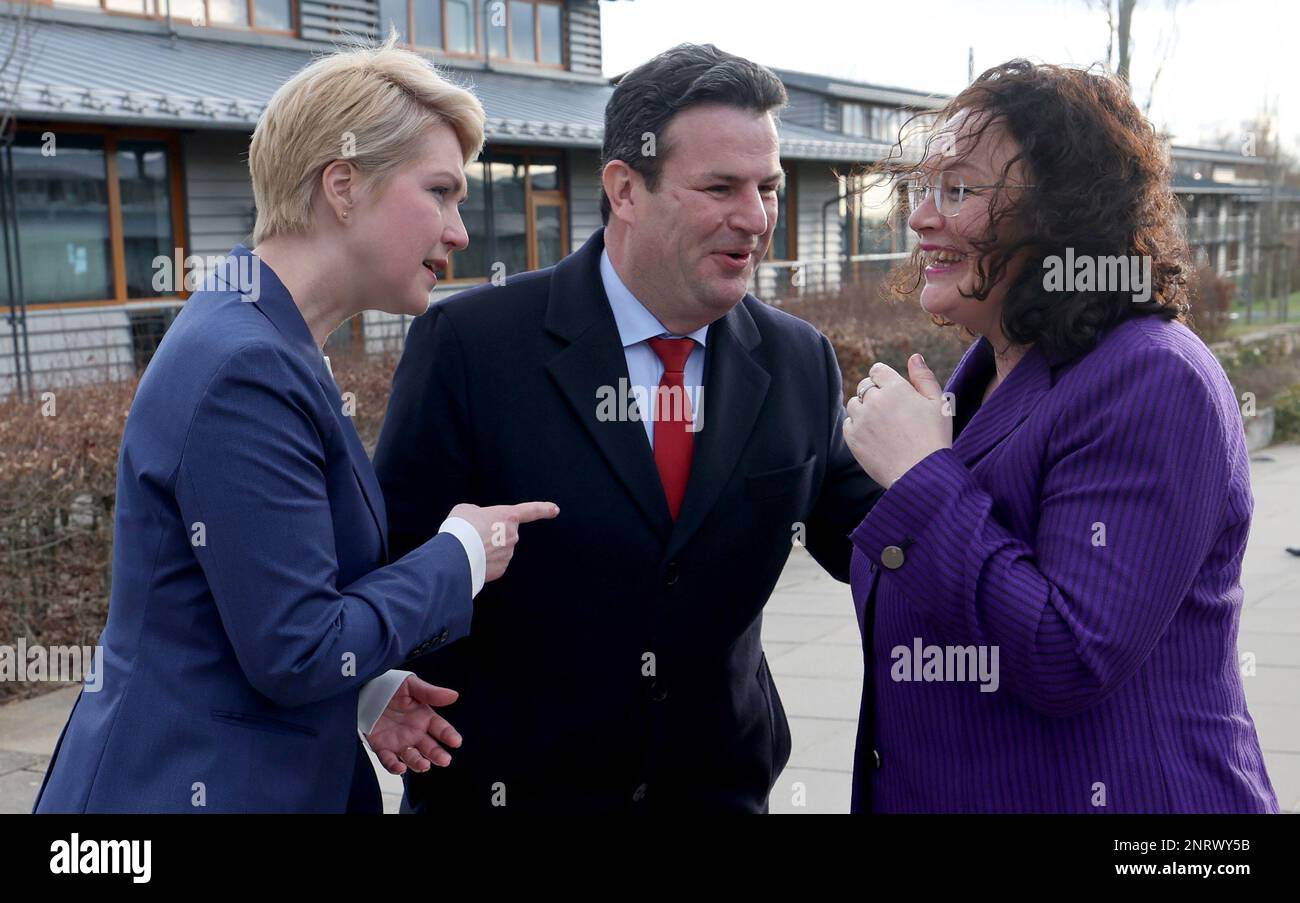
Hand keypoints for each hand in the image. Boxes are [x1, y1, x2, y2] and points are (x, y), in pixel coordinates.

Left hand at [365, 674, 461, 774]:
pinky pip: (389, 761)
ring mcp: (399, 742)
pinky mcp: (382, 748)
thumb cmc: (391, 686)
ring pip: (412, 757)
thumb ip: (430, 693)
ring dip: (419, 763)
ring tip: (424, 765)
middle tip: (445, 760)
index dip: (449, 735)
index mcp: (424, 717)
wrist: (364, 690)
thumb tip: (454, 695)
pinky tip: (401, 767)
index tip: (456, 741)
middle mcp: (415, 733)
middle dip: (438, 755)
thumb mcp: (411, 686)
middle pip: (429, 748)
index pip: (440, 729)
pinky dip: (395, 767)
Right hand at [449, 501, 559, 581]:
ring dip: (486, 549)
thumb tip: (480, 524)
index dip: (543, 509)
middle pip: (504, 533)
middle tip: (472, 535)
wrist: (454, 555)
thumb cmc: (461, 527)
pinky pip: (493, 564)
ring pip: (498, 550)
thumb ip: (479, 514)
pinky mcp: (500, 570)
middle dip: (492, 534)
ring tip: (468, 548)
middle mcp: (512, 536)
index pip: (530, 511)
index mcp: (507, 517)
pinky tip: (471, 560)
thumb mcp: (467, 509)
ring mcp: (507, 555)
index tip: (555, 509)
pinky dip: (484, 562)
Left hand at [843, 354, 951, 487]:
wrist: (921, 474)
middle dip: (875, 394)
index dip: (884, 379)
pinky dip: (857, 426)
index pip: (877, 370)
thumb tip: (913, 356)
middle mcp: (875, 400)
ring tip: (883, 425)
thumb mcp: (939, 404)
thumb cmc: (934, 438)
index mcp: (896, 387)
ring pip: (854, 404)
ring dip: (864, 409)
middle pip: (865, 386)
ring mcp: (861, 419)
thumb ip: (924, 377)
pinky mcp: (852, 438)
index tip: (892, 392)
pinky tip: (874, 436)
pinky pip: (848, 423)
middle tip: (891, 413)